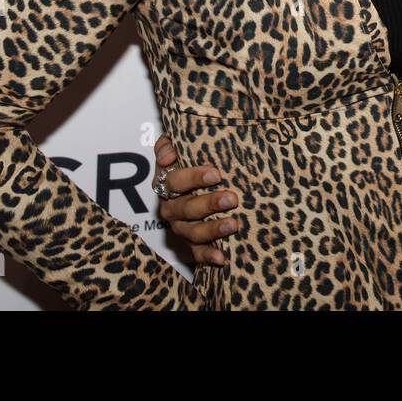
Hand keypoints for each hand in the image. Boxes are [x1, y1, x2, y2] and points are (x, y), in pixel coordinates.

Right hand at [153, 134, 238, 265]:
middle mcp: (170, 207)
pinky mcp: (191, 244)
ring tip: (234, 224)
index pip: (174, 181)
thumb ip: (169, 143)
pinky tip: (222, 257)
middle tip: (232, 199)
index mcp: (166, 183)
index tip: (216, 174)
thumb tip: (167, 156)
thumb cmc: (191, 159)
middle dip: (208, 204)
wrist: (197, 183)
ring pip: (192, 232)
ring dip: (213, 229)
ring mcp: (180, 227)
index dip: (193, 178)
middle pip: (184, 208)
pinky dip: (208, 256)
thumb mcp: (178, 145)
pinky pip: (197, 253)